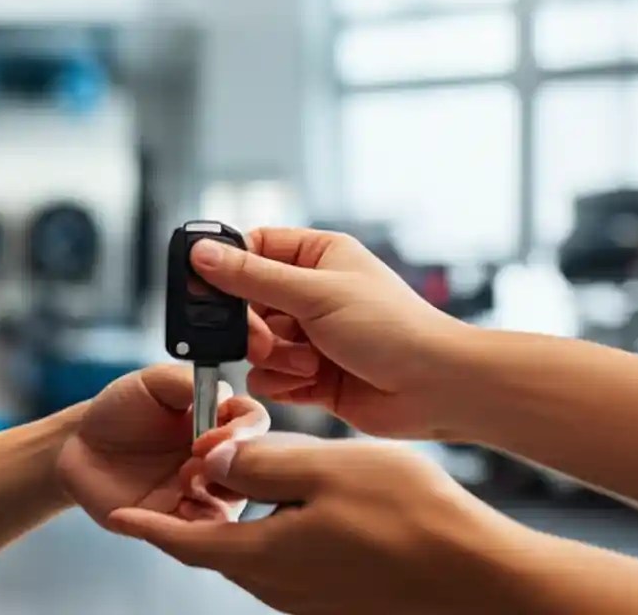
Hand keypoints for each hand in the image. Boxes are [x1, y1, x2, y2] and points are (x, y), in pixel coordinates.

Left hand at [57, 364, 268, 525]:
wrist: (80, 449)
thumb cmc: (118, 410)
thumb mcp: (151, 382)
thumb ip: (186, 381)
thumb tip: (226, 392)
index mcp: (218, 421)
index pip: (254, 422)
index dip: (244, 427)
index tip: (212, 430)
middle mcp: (220, 458)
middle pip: (257, 466)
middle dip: (234, 463)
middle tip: (197, 457)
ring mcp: (205, 492)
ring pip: (237, 501)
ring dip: (216, 491)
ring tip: (183, 479)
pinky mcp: (184, 523)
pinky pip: (208, 533)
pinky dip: (200, 524)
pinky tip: (179, 509)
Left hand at [109, 433, 530, 614]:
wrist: (486, 580)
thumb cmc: (413, 517)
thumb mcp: (325, 468)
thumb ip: (260, 464)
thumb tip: (212, 461)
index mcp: (265, 556)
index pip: (187, 542)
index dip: (150, 526)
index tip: (119, 517)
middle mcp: (282, 589)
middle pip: (219, 552)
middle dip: (198, 517)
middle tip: (191, 482)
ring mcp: (314, 602)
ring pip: (257, 559)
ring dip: (240, 528)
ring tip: (240, 491)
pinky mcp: (342, 604)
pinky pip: (291, 569)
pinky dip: (278, 540)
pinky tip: (301, 514)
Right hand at [190, 228, 470, 438]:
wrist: (436, 388)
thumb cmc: (393, 329)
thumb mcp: (315, 293)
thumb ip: (251, 277)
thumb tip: (202, 253)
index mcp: (317, 257)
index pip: (252, 249)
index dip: (227, 268)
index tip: (207, 288)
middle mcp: (311, 294)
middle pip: (245, 303)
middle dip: (251, 327)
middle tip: (265, 338)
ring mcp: (310, 337)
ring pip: (254, 345)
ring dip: (273, 358)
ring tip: (308, 362)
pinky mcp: (310, 376)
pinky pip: (269, 378)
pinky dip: (283, 383)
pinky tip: (313, 382)